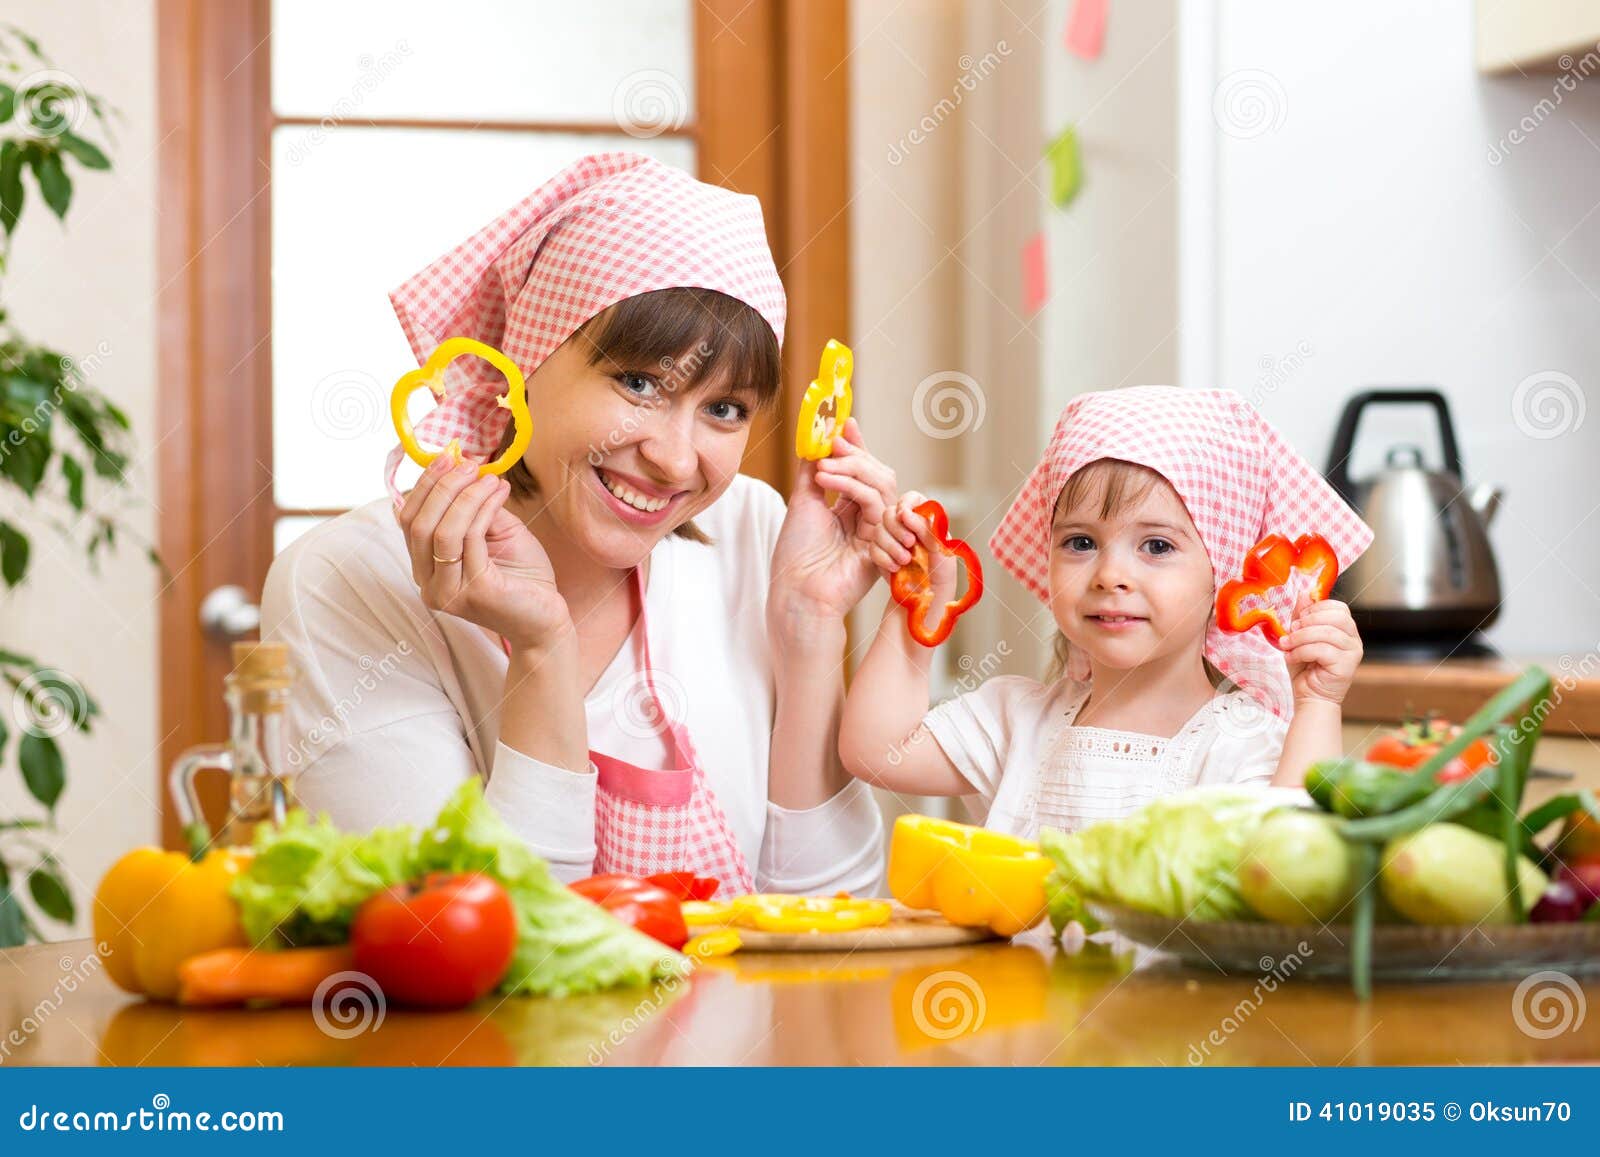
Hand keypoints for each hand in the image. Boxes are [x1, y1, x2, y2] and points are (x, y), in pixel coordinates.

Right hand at [394, 456, 572, 650]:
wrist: (546, 618)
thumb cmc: (522, 576)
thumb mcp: (495, 533)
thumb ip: (475, 508)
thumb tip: (465, 467)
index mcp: (426, 568)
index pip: (409, 520)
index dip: (425, 485)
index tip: (448, 456)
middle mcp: (429, 583)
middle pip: (418, 524)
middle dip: (442, 486)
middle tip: (470, 464)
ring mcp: (448, 591)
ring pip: (441, 531)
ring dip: (465, 496)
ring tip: (490, 478)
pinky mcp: (474, 591)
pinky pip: (470, 539)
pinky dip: (483, 508)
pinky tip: (500, 493)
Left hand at [769, 418, 898, 631]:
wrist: (795, 591)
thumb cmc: (796, 555)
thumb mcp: (803, 501)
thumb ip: (814, 469)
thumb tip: (818, 438)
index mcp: (849, 511)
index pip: (863, 472)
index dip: (857, 447)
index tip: (845, 424)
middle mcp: (867, 521)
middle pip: (879, 476)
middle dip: (856, 456)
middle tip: (832, 446)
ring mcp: (877, 534)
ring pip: (883, 488)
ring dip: (853, 472)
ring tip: (822, 471)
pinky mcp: (883, 547)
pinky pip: (880, 509)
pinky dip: (856, 491)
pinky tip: (830, 487)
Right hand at [877, 492, 955, 604]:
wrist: (930, 593)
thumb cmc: (941, 569)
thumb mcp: (940, 544)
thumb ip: (924, 526)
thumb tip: (904, 513)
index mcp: (922, 518)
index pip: (911, 499)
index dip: (906, 504)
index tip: (905, 515)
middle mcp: (904, 526)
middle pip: (889, 513)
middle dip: (897, 528)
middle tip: (910, 543)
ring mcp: (891, 539)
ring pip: (878, 530)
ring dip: (892, 545)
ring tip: (906, 560)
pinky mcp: (880, 554)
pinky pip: (873, 549)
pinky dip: (884, 558)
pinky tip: (896, 568)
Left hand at [1278, 595, 1362, 705]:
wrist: (1309, 697)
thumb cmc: (1305, 668)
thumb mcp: (1299, 637)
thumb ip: (1302, 616)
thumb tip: (1303, 592)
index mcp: (1345, 630)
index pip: (1339, 607)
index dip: (1315, 609)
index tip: (1297, 620)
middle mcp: (1354, 639)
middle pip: (1336, 617)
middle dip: (1308, 621)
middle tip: (1291, 631)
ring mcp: (1353, 652)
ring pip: (1326, 633)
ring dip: (1300, 638)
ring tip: (1287, 646)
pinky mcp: (1347, 666)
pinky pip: (1322, 650)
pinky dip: (1301, 652)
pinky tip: (1292, 658)